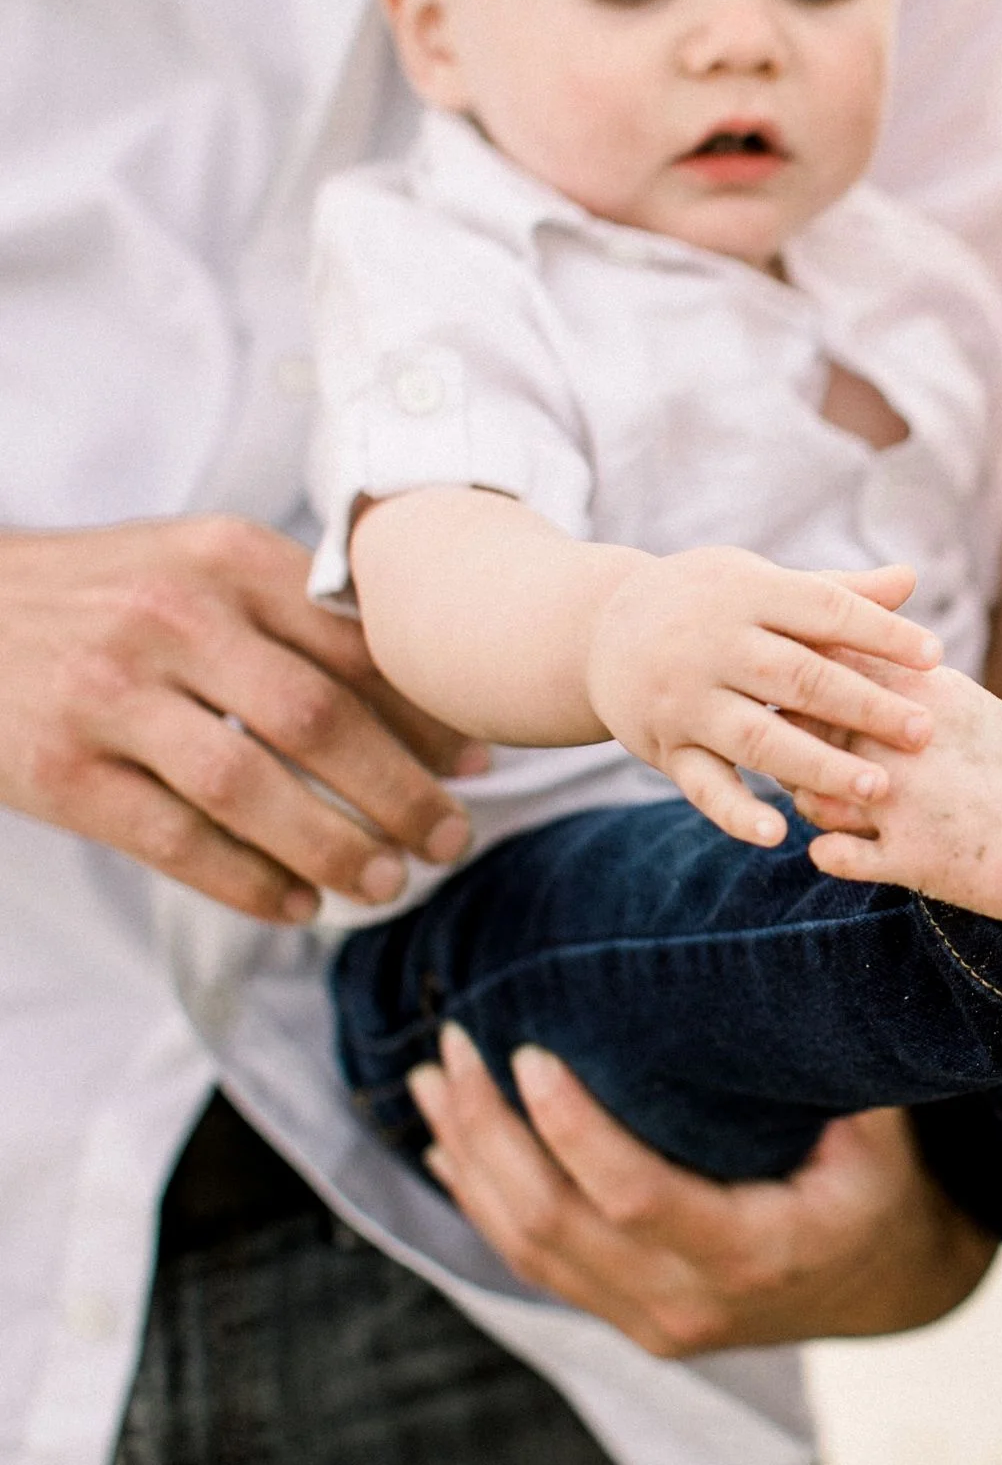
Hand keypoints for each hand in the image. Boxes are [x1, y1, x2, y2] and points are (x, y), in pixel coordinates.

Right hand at [0, 517, 481, 921]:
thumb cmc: (115, 598)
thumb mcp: (206, 570)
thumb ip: (307, 618)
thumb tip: (442, 709)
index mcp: (230, 560)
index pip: (358, 645)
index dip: (430, 714)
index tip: (480, 764)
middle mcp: (173, 617)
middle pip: (318, 720)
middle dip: (400, 792)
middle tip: (450, 841)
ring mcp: (110, 692)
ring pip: (248, 788)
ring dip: (333, 846)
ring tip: (388, 883)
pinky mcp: (59, 768)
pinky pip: (173, 840)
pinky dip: (247, 881)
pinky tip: (298, 904)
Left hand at [410, 1025, 999, 1352]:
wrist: (894, 1286)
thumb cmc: (884, 1188)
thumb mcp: (880, 1132)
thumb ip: (824, 1072)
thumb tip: (779, 966)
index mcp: (753, 1254)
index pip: (634, 1196)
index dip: (570, 1128)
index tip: (527, 1053)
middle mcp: (688, 1305)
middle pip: (553, 1225)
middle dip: (489, 1133)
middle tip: (452, 1049)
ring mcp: (650, 1322)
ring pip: (527, 1249)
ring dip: (468, 1163)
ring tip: (429, 1083)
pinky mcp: (627, 1318)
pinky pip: (535, 1265)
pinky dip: (483, 1204)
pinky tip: (447, 1150)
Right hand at [586, 551, 944, 847]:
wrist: (599, 630)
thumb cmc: (707, 603)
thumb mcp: (761, 583)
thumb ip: (836, 591)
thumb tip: (912, 578)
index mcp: (748, 595)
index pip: (823, 611)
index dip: (880, 634)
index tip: (935, 657)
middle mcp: (714, 646)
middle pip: (798, 679)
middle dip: (864, 706)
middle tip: (924, 733)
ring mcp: (686, 701)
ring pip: (758, 738)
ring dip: (817, 765)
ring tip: (876, 789)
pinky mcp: (665, 749)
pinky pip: (703, 785)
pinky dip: (736, 813)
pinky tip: (778, 834)